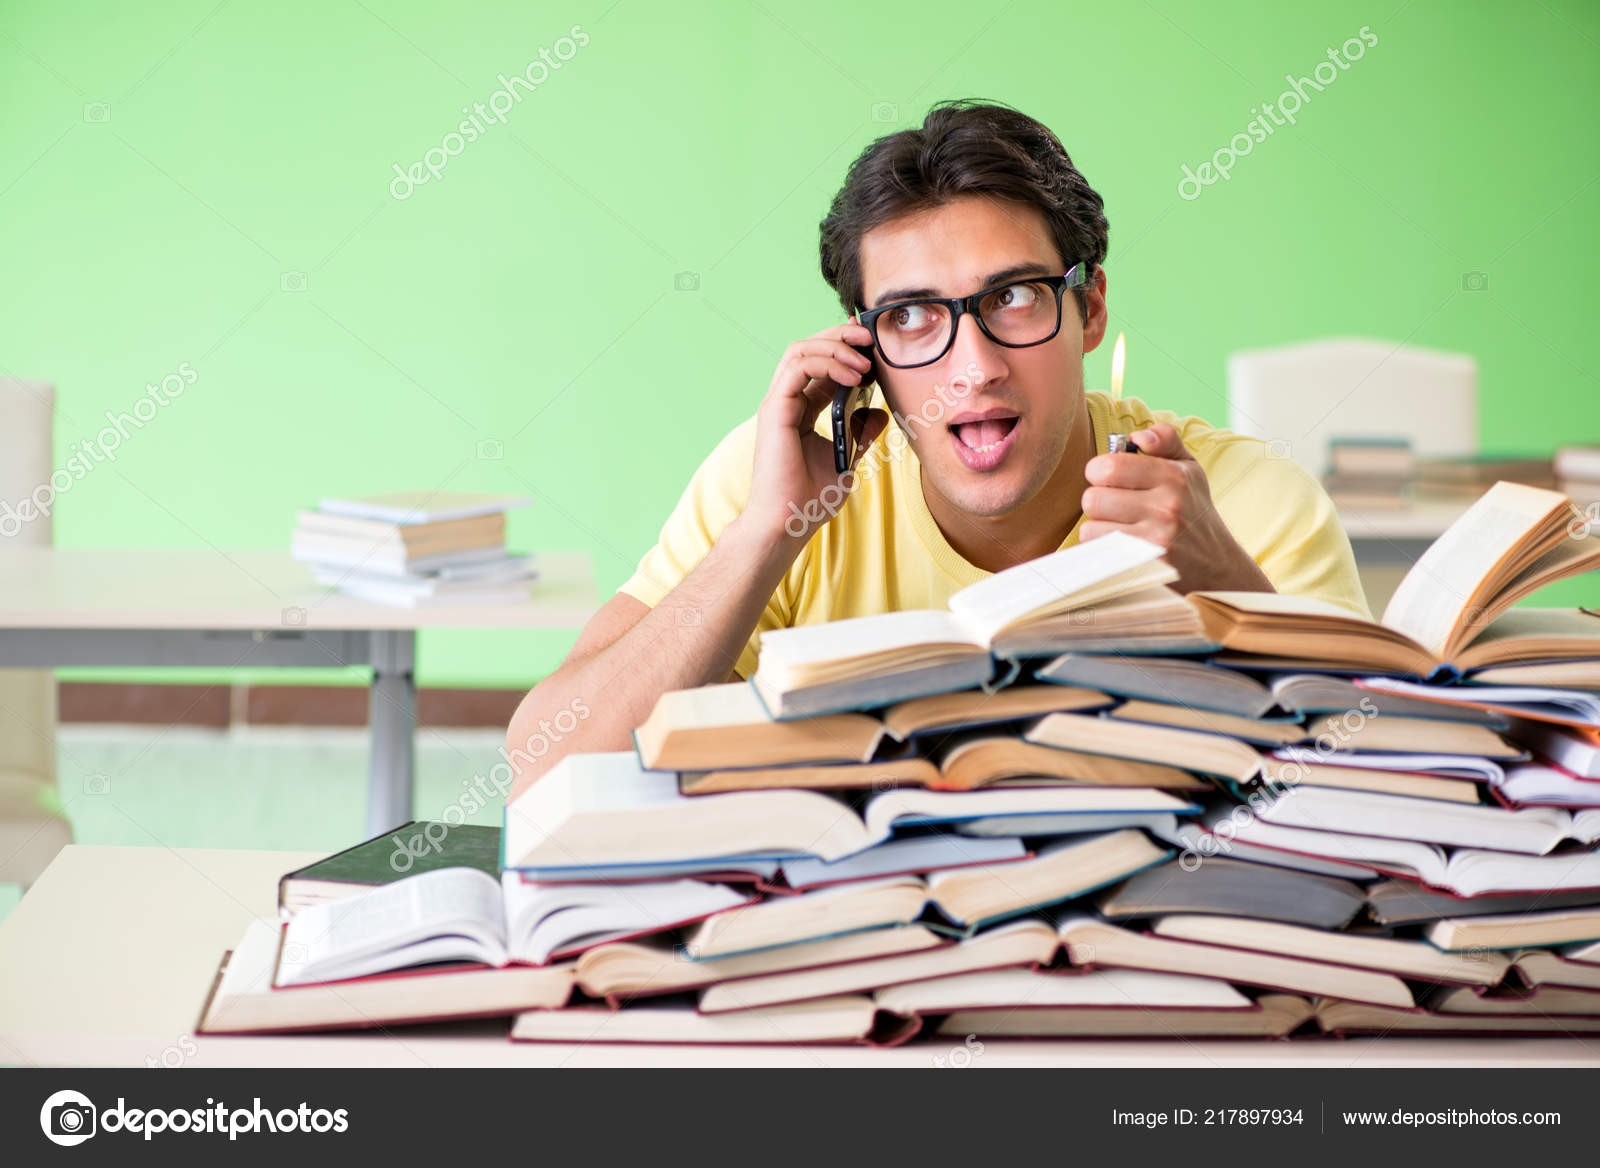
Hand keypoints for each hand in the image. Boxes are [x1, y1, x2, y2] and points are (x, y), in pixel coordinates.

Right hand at [744, 320, 888, 542]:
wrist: (789, 521)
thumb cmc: (810, 497)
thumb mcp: (846, 457)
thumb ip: (860, 432)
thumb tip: (880, 412)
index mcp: (800, 409)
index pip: (819, 364)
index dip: (844, 348)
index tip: (872, 344)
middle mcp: (786, 401)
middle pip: (808, 348)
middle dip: (840, 335)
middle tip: (870, 336)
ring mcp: (778, 403)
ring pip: (800, 350)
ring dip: (835, 346)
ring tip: (865, 358)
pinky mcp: (775, 409)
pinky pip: (799, 367)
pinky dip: (828, 363)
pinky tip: (853, 376)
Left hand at [1080, 422, 1273, 592]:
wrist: (1218, 565)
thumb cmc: (1193, 510)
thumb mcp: (1189, 469)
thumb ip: (1165, 440)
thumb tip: (1137, 436)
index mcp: (1174, 476)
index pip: (1108, 467)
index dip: (1098, 471)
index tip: (1108, 478)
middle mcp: (1167, 507)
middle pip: (1092, 498)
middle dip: (1097, 501)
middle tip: (1113, 505)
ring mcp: (1157, 539)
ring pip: (1090, 527)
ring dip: (1098, 527)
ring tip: (1119, 526)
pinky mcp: (1146, 565)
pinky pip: (1100, 551)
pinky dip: (1103, 548)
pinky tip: (1120, 545)